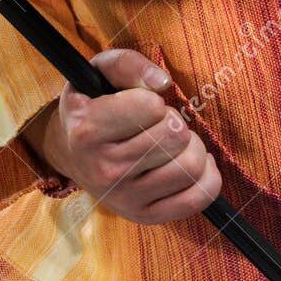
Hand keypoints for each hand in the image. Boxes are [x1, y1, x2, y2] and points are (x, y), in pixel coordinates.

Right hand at [30, 48, 220, 224]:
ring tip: (172, 143)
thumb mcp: (99, 73)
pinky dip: (207, 176)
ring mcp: (125, 198)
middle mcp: (104, 169)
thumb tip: (163, 83)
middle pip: (176, 135)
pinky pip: (199, 197)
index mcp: (87, 130)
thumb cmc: (94, 106)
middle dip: (174, 121)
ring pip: (191, 166)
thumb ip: (129, 64)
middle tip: (157, 124)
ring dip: (191, 146)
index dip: (152, 100)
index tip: (138, 105)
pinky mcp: (145, 216)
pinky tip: (188, 161)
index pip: (150, 107)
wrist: (73, 156)